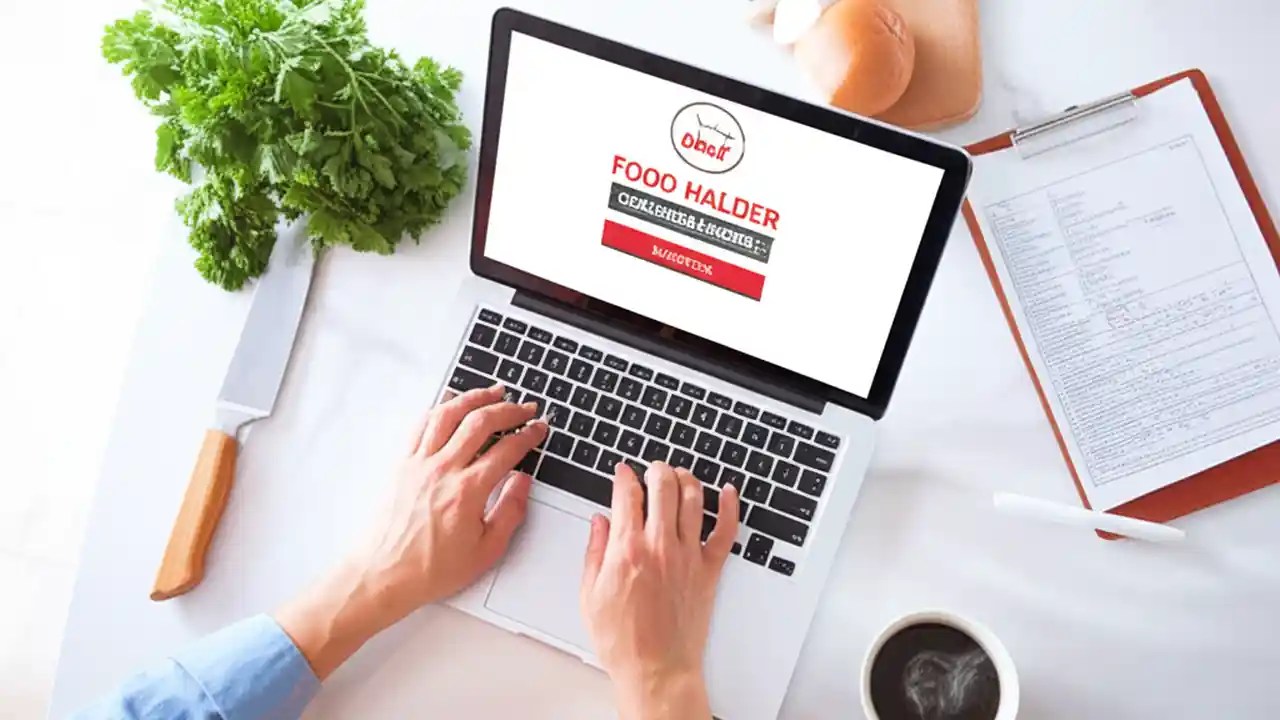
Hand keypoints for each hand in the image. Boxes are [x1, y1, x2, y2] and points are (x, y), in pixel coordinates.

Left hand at [275, 384, 547, 678]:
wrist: (382, 575)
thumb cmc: (429, 569)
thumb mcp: (485, 552)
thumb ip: (510, 512)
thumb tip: (522, 482)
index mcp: (467, 492)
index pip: (506, 450)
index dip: (528, 434)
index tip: (539, 428)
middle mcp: (442, 470)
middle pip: (480, 422)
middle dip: (508, 409)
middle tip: (524, 407)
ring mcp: (419, 463)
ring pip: (449, 414)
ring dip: (474, 398)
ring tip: (493, 392)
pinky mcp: (402, 464)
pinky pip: (422, 424)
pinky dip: (441, 408)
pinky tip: (453, 404)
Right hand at [580, 461, 738, 719]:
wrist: (656, 669)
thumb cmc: (623, 641)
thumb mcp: (590, 594)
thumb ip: (594, 552)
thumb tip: (598, 523)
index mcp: (626, 550)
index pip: (627, 495)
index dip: (624, 476)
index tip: (623, 472)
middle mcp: (660, 546)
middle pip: (663, 486)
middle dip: (656, 469)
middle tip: (652, 469)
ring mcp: (688, 556)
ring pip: (693, 499)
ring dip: (685, 479)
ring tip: (679, 475)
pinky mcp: (710, 570)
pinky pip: (725, 530)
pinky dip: (729, 506)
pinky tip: (727, 492)